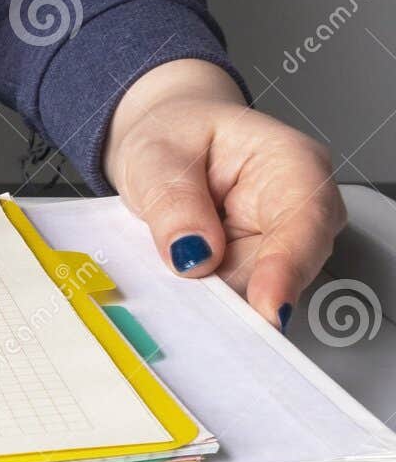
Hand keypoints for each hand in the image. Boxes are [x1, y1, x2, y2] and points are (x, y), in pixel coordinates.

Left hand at [103, 59, 345, 330]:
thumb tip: (193, 255)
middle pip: (287, 268)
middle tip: (203, 323)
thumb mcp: (156, 158)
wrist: (164, 145)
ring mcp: (275, 245)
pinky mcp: (250, 272)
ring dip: (220, 307)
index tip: (269, 306)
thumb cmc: (172, 138)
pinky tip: (181, 306)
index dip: (289, 266)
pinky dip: (207, 307)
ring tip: (179, 308)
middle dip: (244, 298)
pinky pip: (233, 300)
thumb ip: (173, 203)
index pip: (305, 218)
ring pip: (258, 293)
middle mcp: (295, 208)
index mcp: (290, 162)